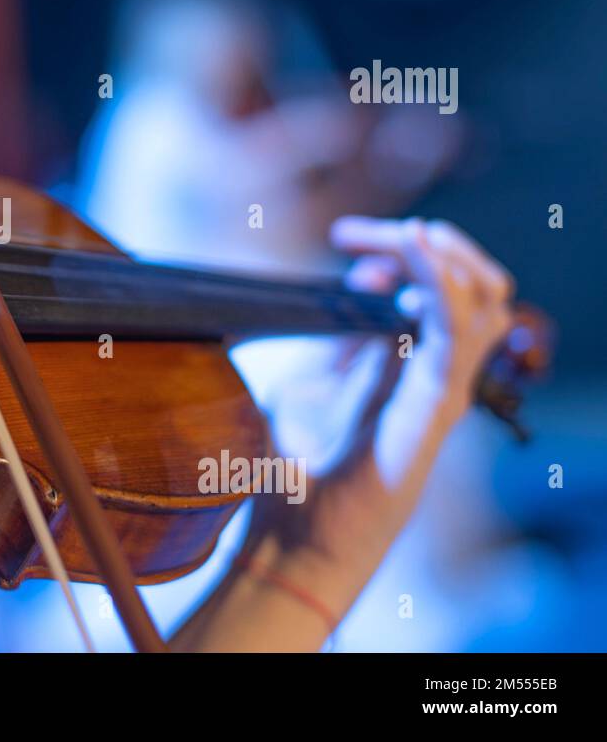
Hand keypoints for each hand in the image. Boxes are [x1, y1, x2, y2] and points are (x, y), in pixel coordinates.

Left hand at [171, 216, 513, 650]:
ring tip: (405, 235)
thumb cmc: (292, 470)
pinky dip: (440, 280)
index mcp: (404, 365)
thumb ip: (332, 339)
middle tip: (364, 238)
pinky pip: (458, 330)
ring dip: (444, 253)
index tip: (347, 244)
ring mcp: (440, 389)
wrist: (291, 537)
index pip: (432, 287)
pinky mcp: (435, 406)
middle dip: (426, 243)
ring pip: (483, 299)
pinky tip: (412, 250)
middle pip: (469, 284)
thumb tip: (342, 287)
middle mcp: (432, 373)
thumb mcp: (306, 382)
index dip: (398, 252)